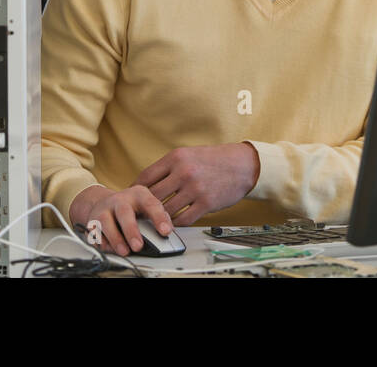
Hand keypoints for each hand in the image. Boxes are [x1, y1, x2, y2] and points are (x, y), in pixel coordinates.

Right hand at [69, 184, 171, 256]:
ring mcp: (104, 209)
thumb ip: (159, 217)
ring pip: (106, 222)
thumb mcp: (147, 206)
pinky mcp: (92, 220)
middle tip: (139, 246)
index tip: (165, 232)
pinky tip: (110, 249)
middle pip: (124, 212)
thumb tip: (168, 232)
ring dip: (115, 239)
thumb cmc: (132, 207)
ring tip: (125, 251)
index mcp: (138, 194)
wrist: (106, 203)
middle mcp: (120, 199)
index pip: (151, 204)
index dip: (159, 218)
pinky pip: (95, 233)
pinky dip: (102, 243)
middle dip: (131, 230)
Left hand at [133, 143, 260, 225]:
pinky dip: (176, 223)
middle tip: (140, 213)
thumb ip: (169, 167)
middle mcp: (184, 172)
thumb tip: (148, 183)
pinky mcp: (206, 203)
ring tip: (156, 220)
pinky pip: (183, 219)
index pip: (146, 176)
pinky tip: (174, 222)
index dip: (136, 189)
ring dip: (160, 217)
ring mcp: (195, 189)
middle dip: (144, 206)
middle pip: (153, 195)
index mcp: (176, 157)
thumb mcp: (189, 154)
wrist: (243, 165)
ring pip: (166, 210)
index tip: (133, 197)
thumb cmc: (215, 160)